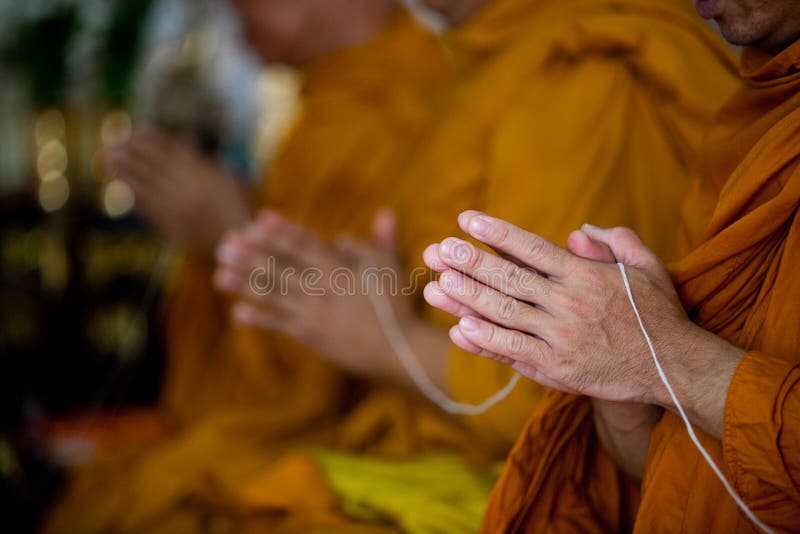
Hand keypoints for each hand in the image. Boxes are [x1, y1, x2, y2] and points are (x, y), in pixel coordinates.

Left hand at [108, 130, 250, 252]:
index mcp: (204, 175)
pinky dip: (133, 192)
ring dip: (126, 169)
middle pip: (156, 165)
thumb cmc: (235, 207)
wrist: (235, 241)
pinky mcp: (170, 224)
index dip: (153, 140)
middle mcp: (188, 189)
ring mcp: (177, 207)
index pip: (172, 152)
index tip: (138, 130)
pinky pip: (147, 205)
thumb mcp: (227, 178)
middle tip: (114, 139)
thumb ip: (205, 160)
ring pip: (147, 184)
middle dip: (134, 151)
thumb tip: (185, 138)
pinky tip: (121, 182)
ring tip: (109, 157)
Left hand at [213, 210, 449, 386]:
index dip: (280, 231)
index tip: (257, 218)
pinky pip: (280, 325)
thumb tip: (384, 212)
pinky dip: (260, 318)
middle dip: (251, 254)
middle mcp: (321, 289)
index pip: (304, 245)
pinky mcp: (311, 336)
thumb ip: (382, 241)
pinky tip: (238, 311)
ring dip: (245, 283)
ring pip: (274, 295)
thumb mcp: (392, 268)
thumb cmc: (396, 307)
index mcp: (339, 269)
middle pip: (280, 267)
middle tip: (225, 244)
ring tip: (220, 274)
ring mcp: (313, 313)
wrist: (398, 350)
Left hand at [427, 218, 662, 477]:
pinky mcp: (558, 369)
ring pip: (504, 314)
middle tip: (438, 249)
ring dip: (468, 298)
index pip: (531, 248)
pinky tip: (460, 329)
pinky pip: (514, 352)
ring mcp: (561, 338)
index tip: (466, 220)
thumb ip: (616, 242)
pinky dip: (486, 341)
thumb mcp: (647, 267)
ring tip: (437, 283)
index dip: (496, 234)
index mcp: (586, 275)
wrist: (673, 367)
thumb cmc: (658, 314)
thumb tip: (578, 231)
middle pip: (510, 279)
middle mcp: (569, 303)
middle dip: (470, 262)